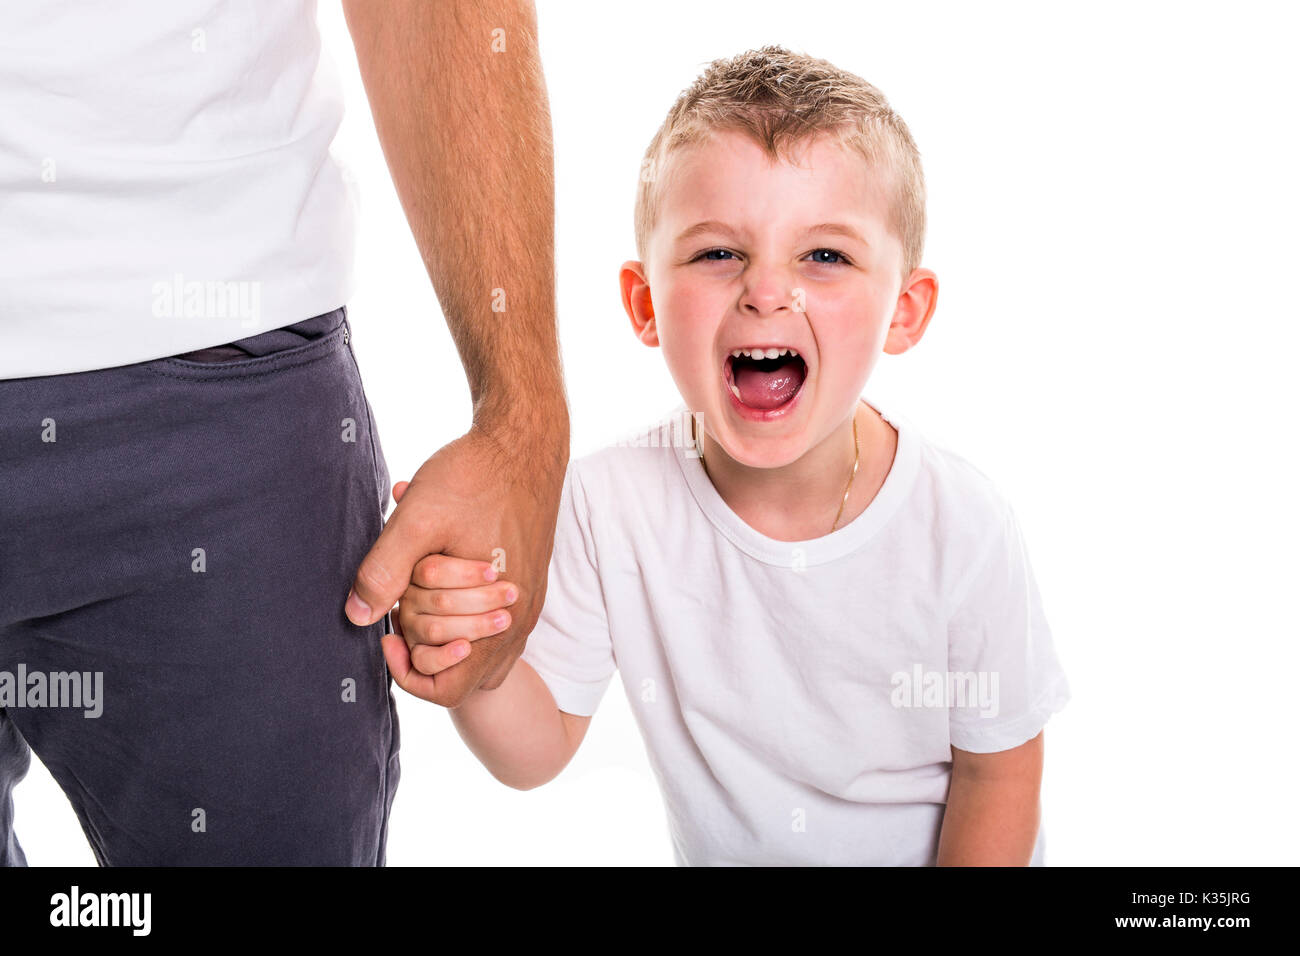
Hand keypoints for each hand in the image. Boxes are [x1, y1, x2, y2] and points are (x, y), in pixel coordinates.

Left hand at [347, 424, 563, 706]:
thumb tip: (356, 617)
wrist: (525, 442)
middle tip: (402, 603)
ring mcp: (528, 602)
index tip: (387, 635)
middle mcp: (520, 619)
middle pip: (463, 671)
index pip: (449, 687)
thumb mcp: (417, 520)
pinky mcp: (530, 581)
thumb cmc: (476, 476)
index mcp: (498, 616)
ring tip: (419, 589)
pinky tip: (442, 568)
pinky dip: (463, 606)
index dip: (410, 673)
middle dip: (425, 645)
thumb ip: (384, 571)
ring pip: (481, 647)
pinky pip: (494, 620)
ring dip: (445, 626)